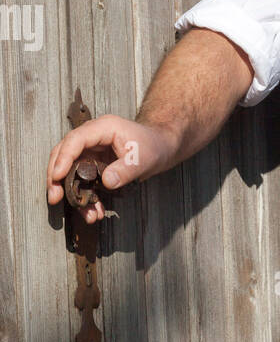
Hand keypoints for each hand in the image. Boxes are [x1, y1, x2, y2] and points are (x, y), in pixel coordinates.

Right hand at [46, 115, 177, 222]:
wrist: (162, 147)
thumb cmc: (154, 145)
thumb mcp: (144, 158)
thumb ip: (126, 169)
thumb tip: (106, 182)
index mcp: (103, 128)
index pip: (75, 140)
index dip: (64, 158)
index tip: (57, 177)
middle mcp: (92, 138)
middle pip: (64, 154)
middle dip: (56, 177)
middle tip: (55, 198)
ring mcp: (92, 152)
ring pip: (71, 171)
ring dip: (73, 193)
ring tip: (85, 213)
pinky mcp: (94, 166)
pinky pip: (84, 182)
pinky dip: (87, 197)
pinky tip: (95, 211)